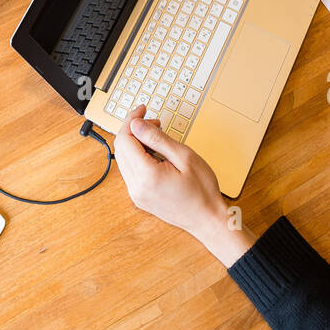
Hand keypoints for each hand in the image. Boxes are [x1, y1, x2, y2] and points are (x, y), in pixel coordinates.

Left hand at [114, 106, 255, 265]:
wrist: (208, 220)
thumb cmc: (202, 190)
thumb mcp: (184, 156)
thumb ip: (156, 139)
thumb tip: (136, 124)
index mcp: (146, 176)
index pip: (125, 140)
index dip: (132, 120)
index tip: (142, 110)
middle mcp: (136, 187)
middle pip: (121, 148)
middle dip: (134, 130)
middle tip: (154, 122)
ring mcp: (136, 194)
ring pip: (123, 159)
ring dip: (135, 143)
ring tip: (157, 137)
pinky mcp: (140, 197)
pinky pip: (130, 170)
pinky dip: (138, 156)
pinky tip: (155, 152)